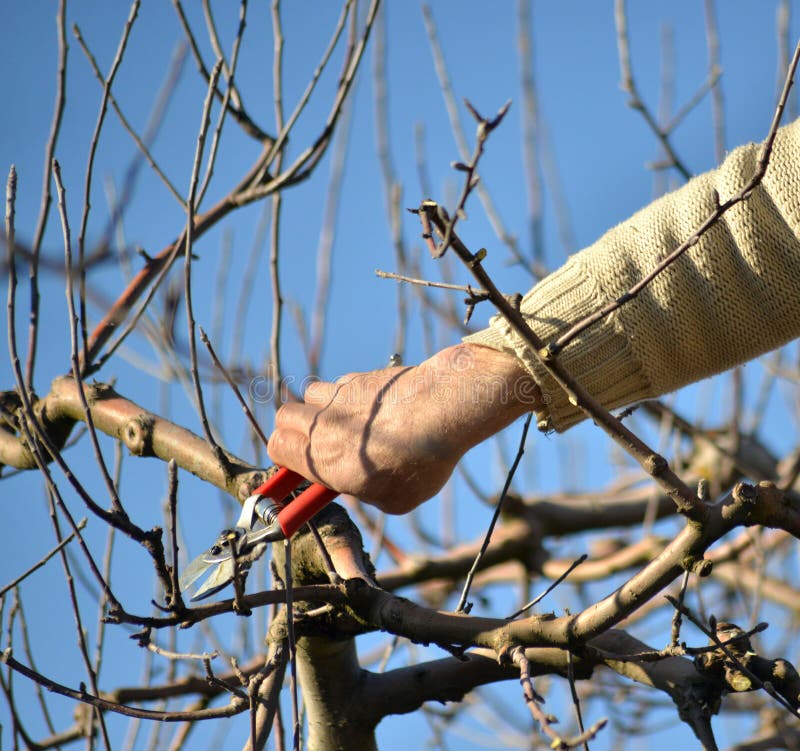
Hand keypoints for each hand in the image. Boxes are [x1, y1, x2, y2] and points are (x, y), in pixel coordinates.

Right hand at [267, 343, 540, 513]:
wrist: (444, 409)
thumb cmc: (422, 461)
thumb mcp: (395, 500)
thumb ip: (366, 494)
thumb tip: (361, 486)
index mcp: (324, 461)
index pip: (277, 449)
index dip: (284, 459)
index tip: (296, 466)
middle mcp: (324, 425)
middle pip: (284, 417)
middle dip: (294, 430)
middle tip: (315, 443)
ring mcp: (340, 397)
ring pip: (309, 396)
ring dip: (318, 409)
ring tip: (345, 423)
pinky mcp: (360, 378)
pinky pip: (340, 385)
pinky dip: (347, 396)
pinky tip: (373, 408)